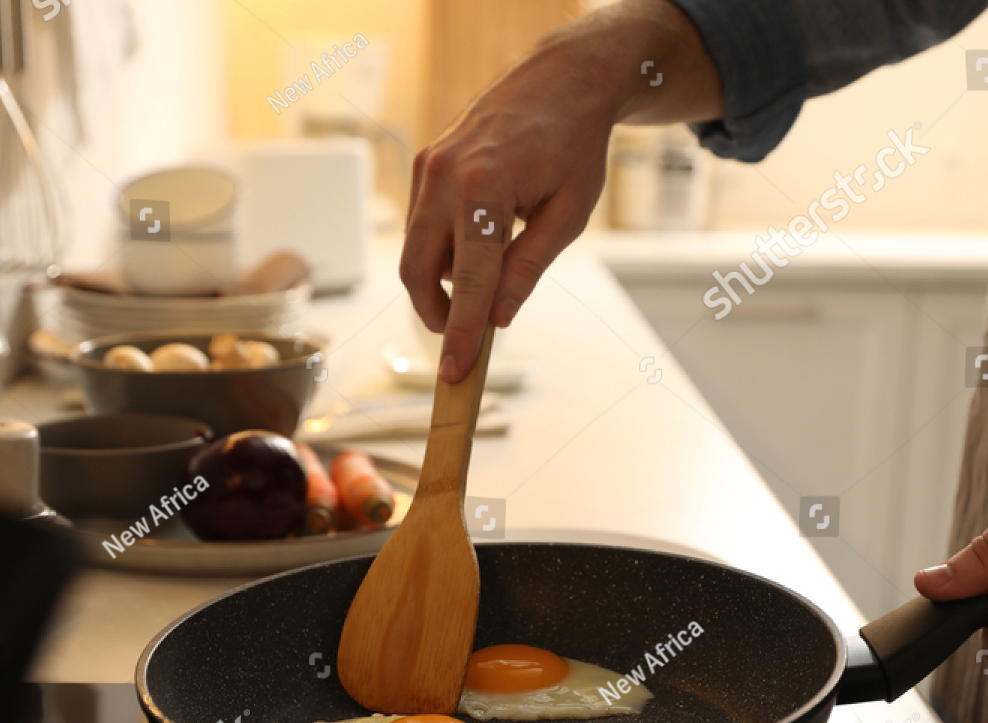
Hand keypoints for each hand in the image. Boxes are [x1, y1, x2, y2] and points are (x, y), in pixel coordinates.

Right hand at [400, 0, 722, 381]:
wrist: (559, 84)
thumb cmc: (573, 146)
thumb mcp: (569, 214)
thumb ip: (529, 267)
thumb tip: (499, 317)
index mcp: (486, 186)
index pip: (469, 279)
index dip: (461, 332)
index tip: (455, 372)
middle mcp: (446, 175)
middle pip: (419, 271)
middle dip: (437, 314)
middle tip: (464, 337)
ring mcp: (429, 168)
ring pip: (414, 252)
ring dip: (440, 284)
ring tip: (482, 286)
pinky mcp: (425, 167)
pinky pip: (420, 226)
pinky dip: (441, 252)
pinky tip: (477, 249)